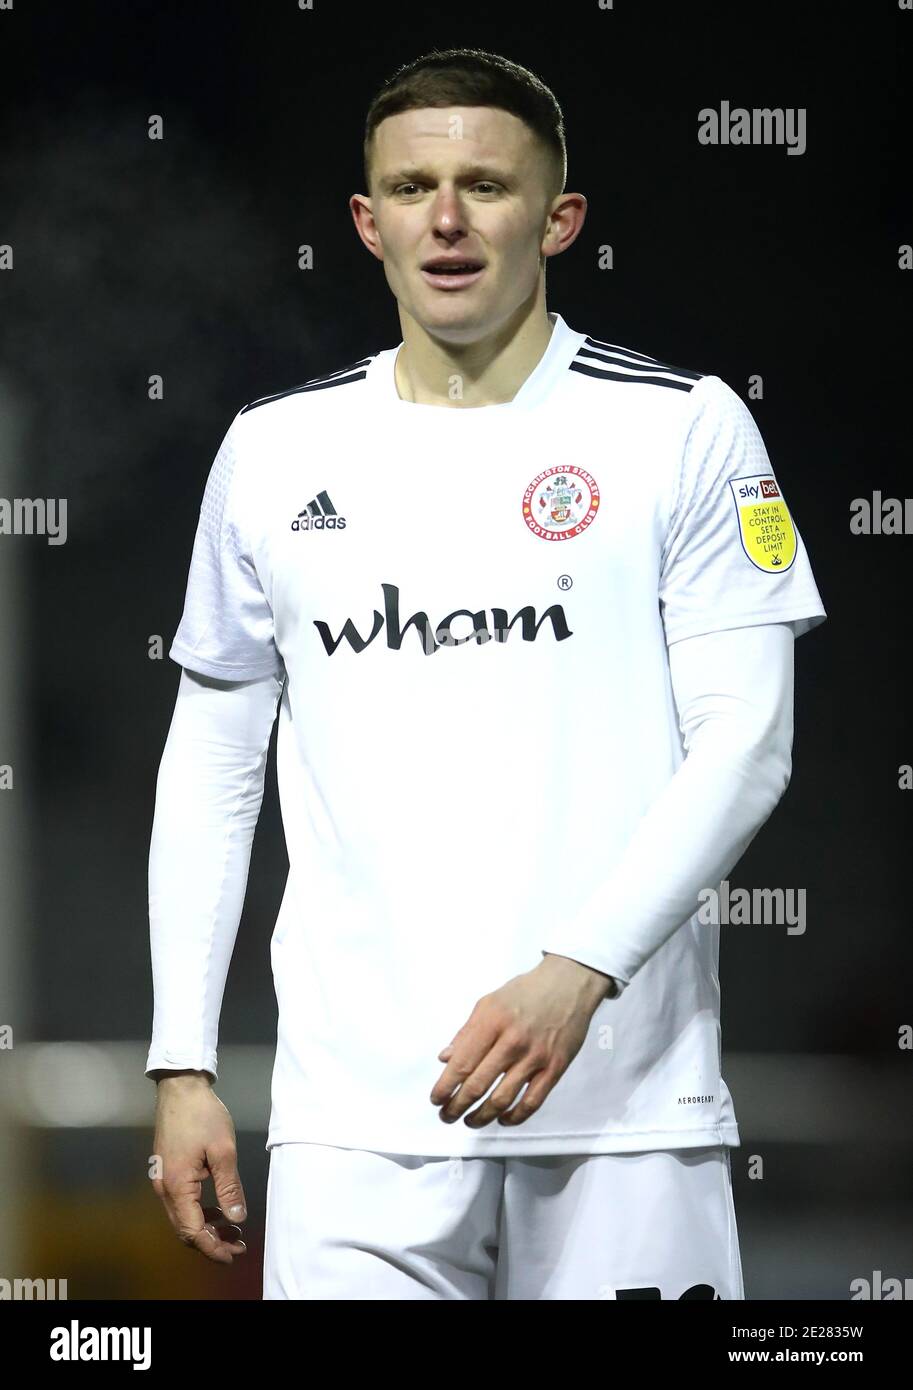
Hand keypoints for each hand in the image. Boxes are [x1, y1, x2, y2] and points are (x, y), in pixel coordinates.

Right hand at [151, 1072, 247, 1263]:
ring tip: (232, 1230)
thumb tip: (236, 1218)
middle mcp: (164, 1187)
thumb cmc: (202, 1115)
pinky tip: (218, 1211)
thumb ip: (229, 1187)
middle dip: (211, 1242)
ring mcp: (163, 1179)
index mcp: (177, 1185)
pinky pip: (182, 1202)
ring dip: (206, 1227)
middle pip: (185, 1229)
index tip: (233, 1255)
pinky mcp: (167, 1171)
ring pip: (183, 1217)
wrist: (180, 1087)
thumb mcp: (223, 1150)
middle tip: (237, 1246)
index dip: (213, 1247)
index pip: (193, 1231)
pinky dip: (199, 1212)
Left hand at [429, 954, 613, 1129]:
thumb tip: (445, 1058)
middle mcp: (512, 1041)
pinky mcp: (555, 1067)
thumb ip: (466, 1032)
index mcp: (491, 1022)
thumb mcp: (488, 1003)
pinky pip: (532, 1101)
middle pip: (478, 1085)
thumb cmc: (525, 992)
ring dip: (482, 1116)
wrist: (568, 983)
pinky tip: (503, 1119)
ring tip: (470, 1121)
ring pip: (503, 1098)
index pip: (461, 1064)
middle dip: (457, 1106)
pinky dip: (515, 1116)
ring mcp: (535, 1056)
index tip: (436, 1099)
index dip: (445, 1087)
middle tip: (447, 1115)